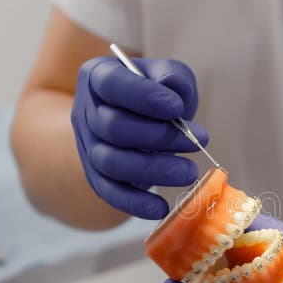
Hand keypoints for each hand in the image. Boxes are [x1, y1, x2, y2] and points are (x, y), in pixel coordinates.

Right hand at [71, 57, 208, 219]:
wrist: (141, 118)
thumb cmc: (158, 91)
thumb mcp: (169, 74)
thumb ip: (173, 77)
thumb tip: (171, 89)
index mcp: (99, 76)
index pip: (113, 84)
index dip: (143, 96)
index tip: (176, 108)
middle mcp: (86, 111)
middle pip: (113, 127)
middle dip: (158, 137)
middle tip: (196, 143)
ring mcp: (89, 146)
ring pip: (111, 162)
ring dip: (153, 170)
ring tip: (189, 172)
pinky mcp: (97, 175)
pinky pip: (110, 192)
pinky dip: (133, 203)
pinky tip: (160, 208)